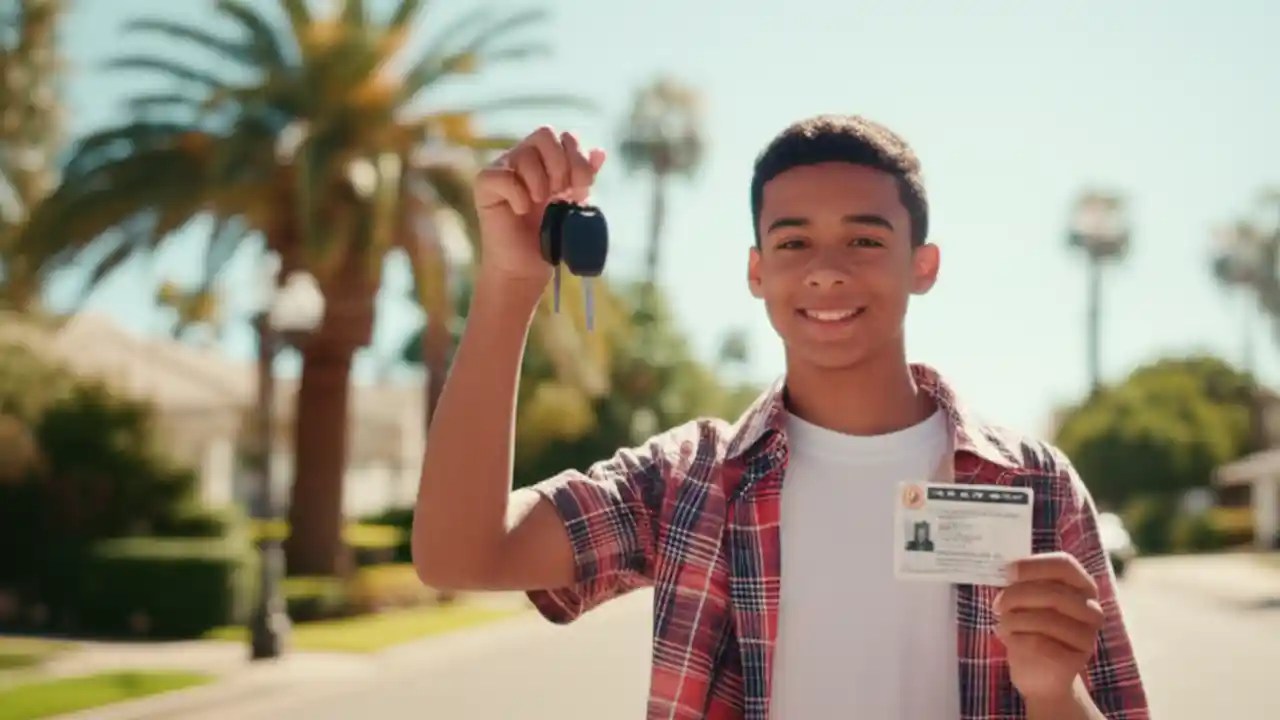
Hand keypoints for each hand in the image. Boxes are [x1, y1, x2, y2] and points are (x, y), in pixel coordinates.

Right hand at [474, 126, 605, 285]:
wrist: (527, 266)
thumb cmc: (550, 237)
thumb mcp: (575, 204)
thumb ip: (584, 177)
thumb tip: (600, 152)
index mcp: (548, 159)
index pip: (565, 137)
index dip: (577, 159)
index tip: (581, 189)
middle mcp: (525, 157)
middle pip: (545, 133)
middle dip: (561, 164)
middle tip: (560, 193)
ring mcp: (504, 168)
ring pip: (525, 153)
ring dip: (540, 182)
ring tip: (539, 204)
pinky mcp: (486, 183)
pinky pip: (504, 175)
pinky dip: (518, 194)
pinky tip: (521, 210)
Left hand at [995, 552, 1103, 705]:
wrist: (1040, 673)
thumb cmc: (1031, 627)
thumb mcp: (1027, 600)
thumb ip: (1022, 583)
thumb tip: (1008, 571)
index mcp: (1081, 586)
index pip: (1064, 564)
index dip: (1034, 565)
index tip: (1009, 572)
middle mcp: (1091, 609)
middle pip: (1052, 592)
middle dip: (1016, 596)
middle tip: (998, 604)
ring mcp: (1087, 636)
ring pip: (1045, 619)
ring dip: (1013, 620)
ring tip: (1004, 624)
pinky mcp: (1075, 661)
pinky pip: (1039, 643)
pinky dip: (1016, 639)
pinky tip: (1011, 640)